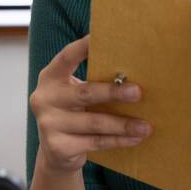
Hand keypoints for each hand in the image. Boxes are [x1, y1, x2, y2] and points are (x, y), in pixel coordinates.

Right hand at [30, 34, 152, 173]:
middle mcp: (44, 98)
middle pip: (84, 93)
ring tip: (146, 126)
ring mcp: (48, 124)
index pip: (67, 57)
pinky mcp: (58, 147)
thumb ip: (92, 82)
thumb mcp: (75, 94)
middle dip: (114, 93)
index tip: (103, 36)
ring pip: (94, 123)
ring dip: (123, 124)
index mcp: (50, 77)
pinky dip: (118, 140)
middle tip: (138, 92)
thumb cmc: (74, 114)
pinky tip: (135, 138)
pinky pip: (95, 142)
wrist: (56, 153)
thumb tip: (133, 74)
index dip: (84, 46)